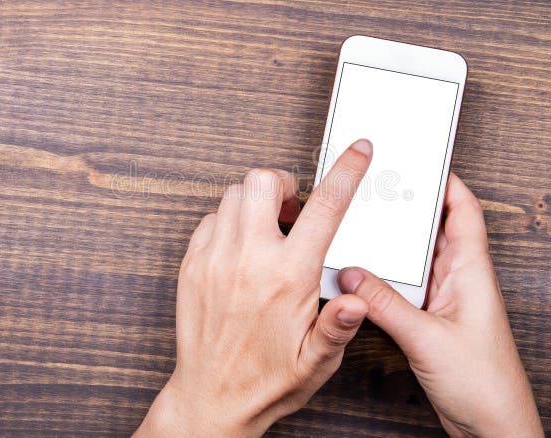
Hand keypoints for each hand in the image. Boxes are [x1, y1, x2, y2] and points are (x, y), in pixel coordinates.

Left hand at [136, 140, 373, 436]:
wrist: (212, 398)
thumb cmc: (267, 379)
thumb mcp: (319, 361)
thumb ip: (340, 324)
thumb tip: (359, 299)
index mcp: (289, 277)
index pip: (325, 206)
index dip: (346, 171)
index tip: (357, 151)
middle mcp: (249, 259)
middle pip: (263, 180)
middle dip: (284, 181)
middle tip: (294, 206)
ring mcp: (215, 259)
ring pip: (232, 194)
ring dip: (254, 201)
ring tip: (268, 229)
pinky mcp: (192, 266)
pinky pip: (208, 219)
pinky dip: (227, 220)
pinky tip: (240, 246)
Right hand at [338, 174, 542, 436]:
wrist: (493, 427)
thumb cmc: (484, 383)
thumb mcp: (427, 338)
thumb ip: (385, 305)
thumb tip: (351, 275)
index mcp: (472, 272)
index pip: (464, 211)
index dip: (446, 182)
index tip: (419, 160)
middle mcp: (460, 280)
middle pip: (435, 229)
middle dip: (410, 207)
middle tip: (381, 187)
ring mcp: (446, 300)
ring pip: (418, 257)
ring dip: (396, 244)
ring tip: (366, 226)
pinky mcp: (432, 320)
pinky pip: (407, 285)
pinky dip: (387, 276)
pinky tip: (366, 274)